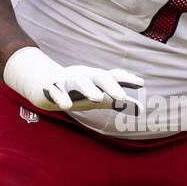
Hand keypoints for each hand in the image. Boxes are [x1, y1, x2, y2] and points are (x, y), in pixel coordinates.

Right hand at [3, 46, 143, 112]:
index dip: (126, 79)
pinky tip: (67, 106)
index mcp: (95, 78)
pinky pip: (56, 91)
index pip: (113, 76)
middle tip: (122, 97)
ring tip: (97, 99)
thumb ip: (118, 102)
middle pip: (98, 76)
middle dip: (110, 85)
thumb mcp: (99, 96)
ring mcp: (66, 80)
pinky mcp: (50, 87)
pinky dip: (61, 97)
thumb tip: (141, 109)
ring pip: (78, 81)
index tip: (141, 84)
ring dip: (88, 88)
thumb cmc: (77, 91)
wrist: (44, 85)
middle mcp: (83, 76)